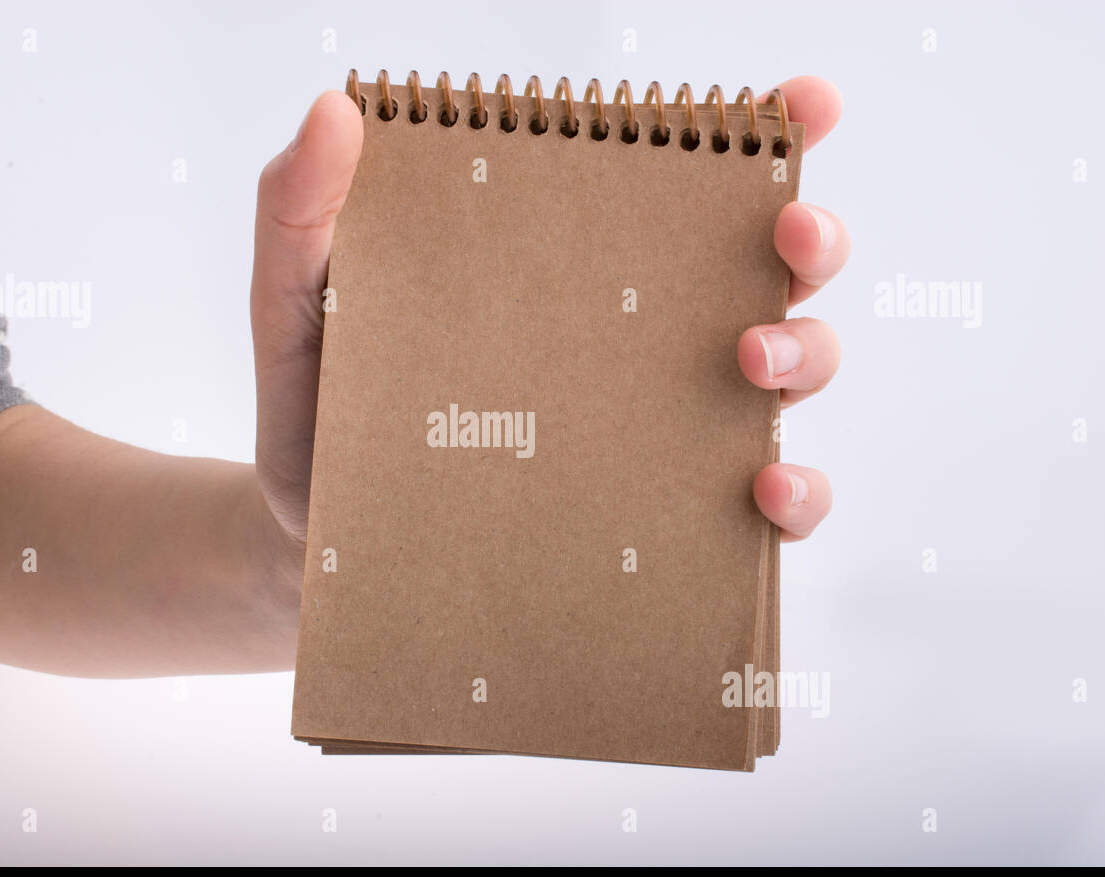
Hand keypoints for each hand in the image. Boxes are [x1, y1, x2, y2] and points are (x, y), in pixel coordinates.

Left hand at [249, 77, 845, 573]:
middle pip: (767, 270)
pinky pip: (767, 509)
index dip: (759, 135)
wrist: (316, 549)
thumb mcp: (295, 305)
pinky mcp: (662, 520)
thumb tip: (336, 109)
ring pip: (789, 375)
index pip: (676, 185)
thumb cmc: (320, 416)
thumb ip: (299, 212)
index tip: (805, 100)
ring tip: (747, 363)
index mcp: (565, 265)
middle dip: (808, 239)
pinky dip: (796, 495)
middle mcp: (631, 337)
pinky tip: (760, 492)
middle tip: (786, 237)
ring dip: (803, 355)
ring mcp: (657, 428)